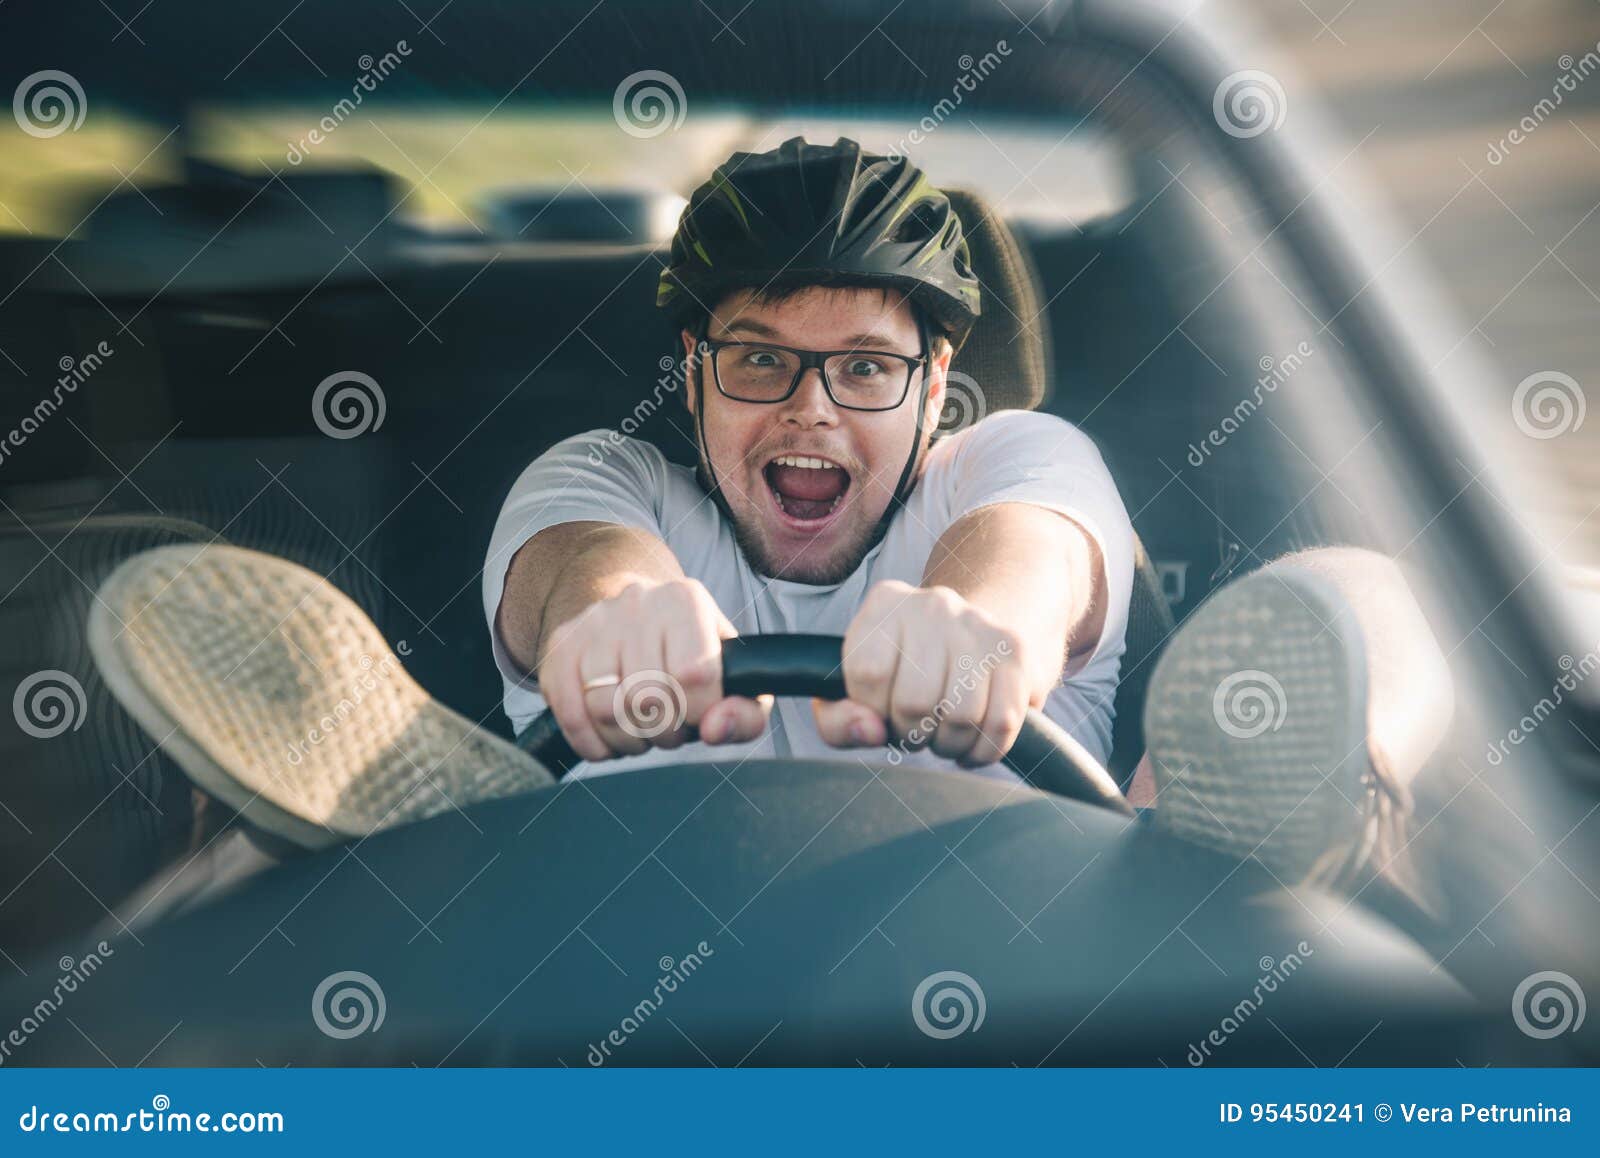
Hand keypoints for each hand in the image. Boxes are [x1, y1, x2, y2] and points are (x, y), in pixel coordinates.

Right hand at [536, 578, 771, 761]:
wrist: (638, 616)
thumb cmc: (694, 658)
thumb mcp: (735, 681)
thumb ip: (745, 714)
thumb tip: (715, 729)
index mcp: (685, 601)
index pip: (693, 675)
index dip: (698, 712)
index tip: (698, 714)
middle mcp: (636, 602)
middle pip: (645, 698)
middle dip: (662, 732)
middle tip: (669, 728)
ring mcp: (593, 622)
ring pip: (604, 710)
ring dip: (628, 740)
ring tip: (642, 730)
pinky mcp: (561, 645)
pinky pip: (570, 714)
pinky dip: (593, 743)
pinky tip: (610, 737)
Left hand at [812, 580, 1031, 766]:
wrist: (968, 640)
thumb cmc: (901, 675)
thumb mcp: (855, 692)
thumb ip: (839, 721)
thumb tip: (871, 731)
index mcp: (885, 604)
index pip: (868, 670)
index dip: (872, 708)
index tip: (880, 709)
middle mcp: (933, 604)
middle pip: (915, 701)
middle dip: (911, 734)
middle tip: (915, 728)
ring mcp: (978, 624)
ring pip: (961, 717)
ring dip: (948, 745)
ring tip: (941, 734)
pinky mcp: (1014, 651)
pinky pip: (1002, 722)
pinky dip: (984, 750)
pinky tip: (970, 744)